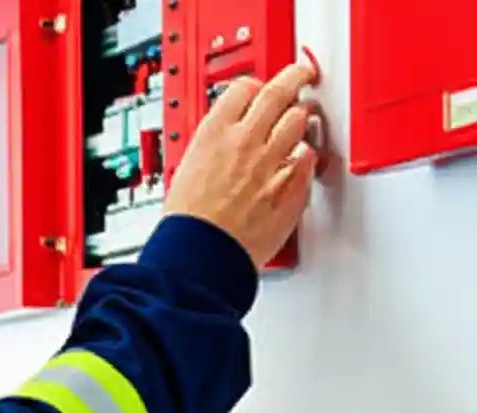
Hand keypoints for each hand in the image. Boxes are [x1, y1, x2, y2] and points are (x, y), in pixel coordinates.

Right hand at [163, 62, 320, 268]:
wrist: (203, 253)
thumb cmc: (189, 222)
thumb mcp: (186, 169)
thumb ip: (213, 149)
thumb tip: (222, 144)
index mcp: (214, 133)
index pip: (242, 88)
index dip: (254, 86)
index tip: (258, 88)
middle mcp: (245, 140)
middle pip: (279, 92)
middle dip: (294, 78)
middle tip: (300, 75)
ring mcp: (273, 161)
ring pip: (300, 119)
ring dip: (303, 115)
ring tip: (304, 115)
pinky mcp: (292, 185)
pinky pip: (310, 158)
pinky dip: (308, 155)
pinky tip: (302, 158)